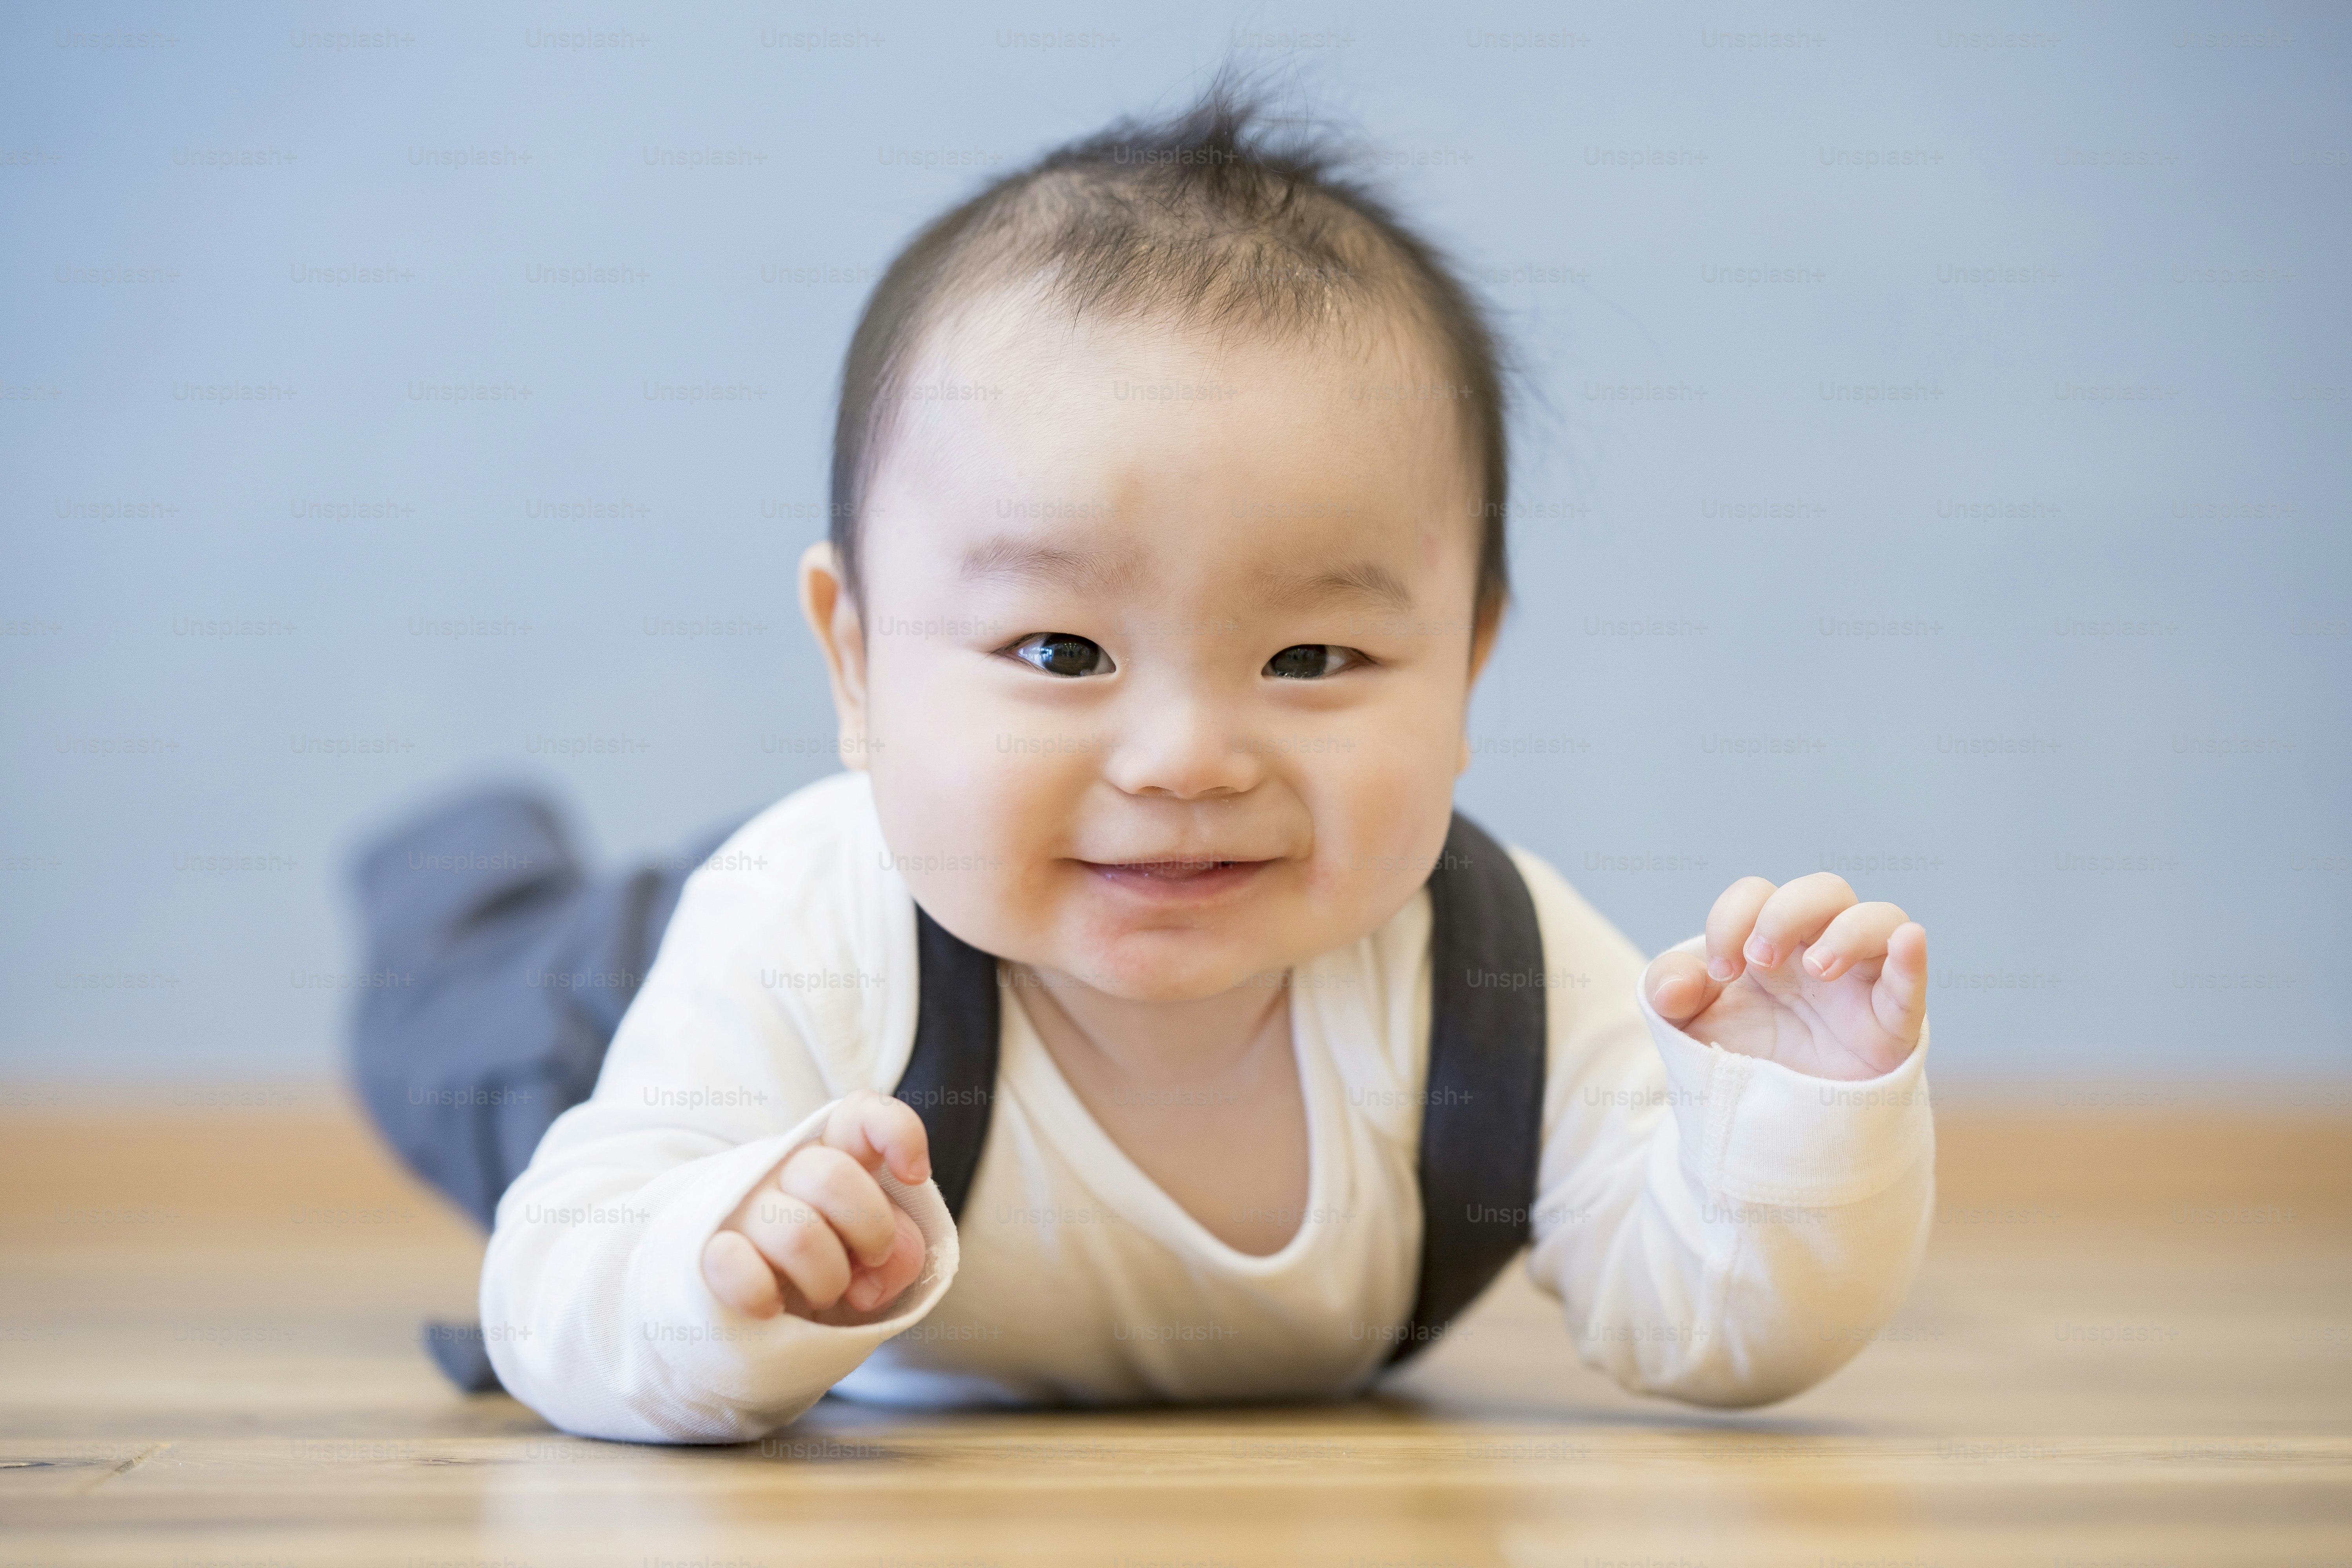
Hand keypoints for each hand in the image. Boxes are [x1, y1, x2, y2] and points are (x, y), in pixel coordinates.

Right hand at [700, 1090, 931, 1321]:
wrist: (749, 1313)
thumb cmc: (828, 1270)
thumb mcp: (878, 1261)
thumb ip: (901, 1251)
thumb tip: (878, 1270)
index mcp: (831, 1154)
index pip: (859, 1114)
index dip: (895, 1132)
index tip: (913, 1175)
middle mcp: (782, 1169)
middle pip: (833, 1178)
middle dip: (871, 1232)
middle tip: (868, 1262)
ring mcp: (741, 1207)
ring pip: (798, 1233)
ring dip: (828, 1279)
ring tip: (824, 1293)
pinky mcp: (706, 1250)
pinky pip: (733, 1264)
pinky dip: (763, 1295)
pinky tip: (773, 1307)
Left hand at [1644, 873, 1926, 1081]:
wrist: (1772, 1123)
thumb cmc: (1738, 1058)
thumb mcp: (1689, 1026)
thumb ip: (1670, 995)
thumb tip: (1673, 986)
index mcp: (1771, 941)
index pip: (1757, 895)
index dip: (1732, 918)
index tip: (1719, 970)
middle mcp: (1820, 949)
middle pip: (1823, 890)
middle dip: (1786, 914)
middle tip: (1760, 960)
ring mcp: (1861, 983)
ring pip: (1879, 920)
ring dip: (1848, 932)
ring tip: (1818, 969)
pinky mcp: (1891, 1025)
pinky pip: (1912, 983)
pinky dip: (1912, 959)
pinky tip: (1908, 941)